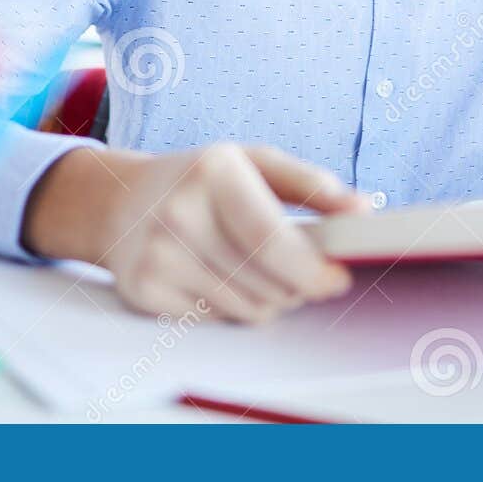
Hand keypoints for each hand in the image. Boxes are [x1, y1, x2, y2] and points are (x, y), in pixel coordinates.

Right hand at [23, 143, 372, 323]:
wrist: (118, 201)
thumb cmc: (201, 179)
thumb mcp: (254, 161)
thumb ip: (311, 184)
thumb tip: (364, 210)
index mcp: (212, 171)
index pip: (272, 240)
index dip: (313, 269)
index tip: (340, 279)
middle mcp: (178, 213)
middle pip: (265, 282)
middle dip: (298, 286)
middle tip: (303, 273)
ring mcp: (156, 256)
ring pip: (247, 309)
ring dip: (269, 299)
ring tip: (257, 270)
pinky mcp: (144, 291)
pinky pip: (217, 320)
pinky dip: (232, 308)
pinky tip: (219, 278)